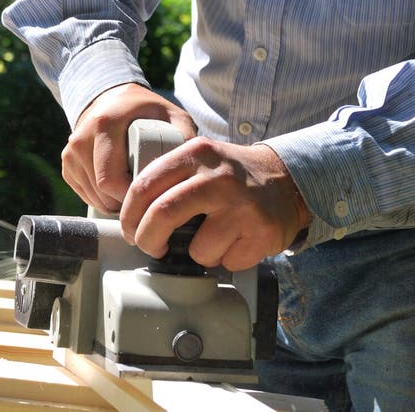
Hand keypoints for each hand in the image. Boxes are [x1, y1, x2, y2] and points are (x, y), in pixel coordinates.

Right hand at [61, 83, 196, 211]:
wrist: (114, 98)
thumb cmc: (147, 110)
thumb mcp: (171, 114)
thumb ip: (184, 134)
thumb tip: (194, 166)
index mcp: (105, 124)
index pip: (111, 179)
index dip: (132, 197)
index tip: (153, 198)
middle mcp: (81, 137)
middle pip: (100, 192)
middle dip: (125, 204)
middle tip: (149, 202)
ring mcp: (70, 151)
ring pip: (92, 196)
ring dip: (114, 204)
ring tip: (138, 195)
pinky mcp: (67, 162)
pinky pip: (84, 193)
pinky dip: (102, 198)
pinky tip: (120, 189)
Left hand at [120, 136, 310, 270]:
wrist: (286, 181)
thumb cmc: (232, 177)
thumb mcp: (201, 160)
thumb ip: (169, 178)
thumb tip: (130, 216)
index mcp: (197, 153)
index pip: (145, 185)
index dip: (128, 215)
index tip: (129, 229)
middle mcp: (218, 176)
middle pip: (162, 214)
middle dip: (148, 240)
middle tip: (151, 247)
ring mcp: (241, 205)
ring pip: (197, 249)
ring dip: (198, 253)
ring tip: (213, 236)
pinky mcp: (260, 232)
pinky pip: (226, 261)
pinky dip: (226, 259)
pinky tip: (237, 240)